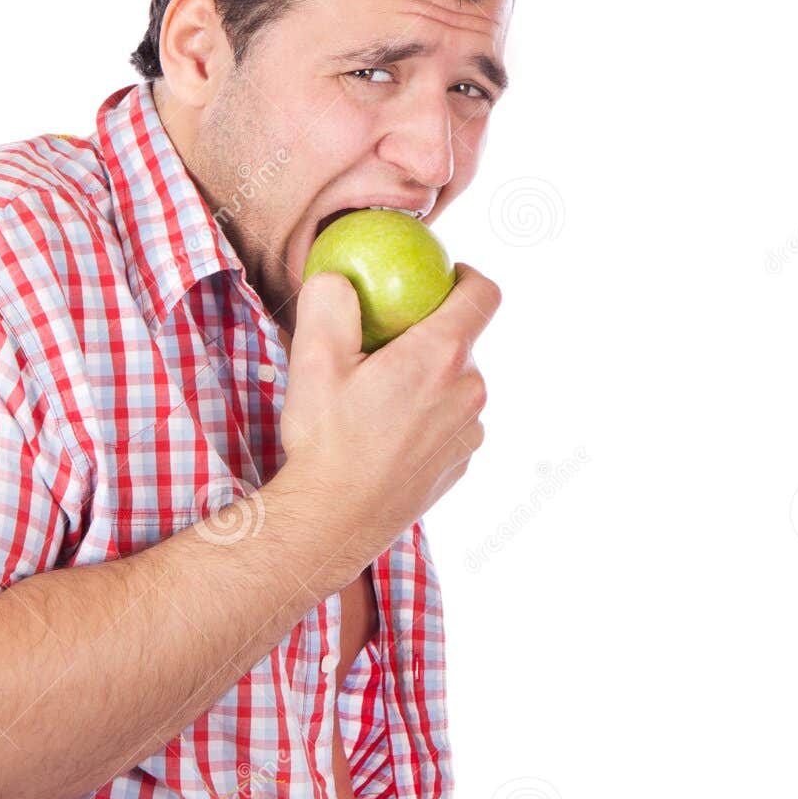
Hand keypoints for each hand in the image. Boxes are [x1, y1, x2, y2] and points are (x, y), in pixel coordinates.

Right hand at [280, 263, 499, 559]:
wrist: (334, 522)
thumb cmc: (326, 440)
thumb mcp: (314, 359)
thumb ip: (329, 301)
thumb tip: (339, 277)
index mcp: (440, 355)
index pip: (483, 293)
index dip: (465, 276)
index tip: (440, 278)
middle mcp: (468, 391)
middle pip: (464, 342)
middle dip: (430, 335)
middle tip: (383, 347)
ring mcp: (470, 431)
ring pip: (457, 385)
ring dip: (429, 380)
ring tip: (379, 398)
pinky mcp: (462, 463)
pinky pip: (452, 423)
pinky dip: (429, 417)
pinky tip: (387, 435)